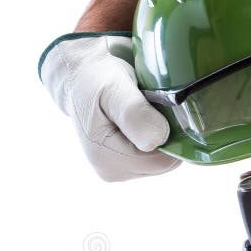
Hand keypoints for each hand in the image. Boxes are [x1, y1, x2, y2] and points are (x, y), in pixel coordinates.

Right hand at [40, 34, 180, 181]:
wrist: (80, 81)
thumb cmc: (96, 80)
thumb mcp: (113, 87)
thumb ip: (134, 112)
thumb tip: (158, 138)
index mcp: (107, 157)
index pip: (160, 161)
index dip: (170, 134)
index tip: (159, 106)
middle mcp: (111, 171)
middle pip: (162, 163)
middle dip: (165, 135)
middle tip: (150, 106)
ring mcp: (117, 171)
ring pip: (160, 162)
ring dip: (160, 135)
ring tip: (143, 113)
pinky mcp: (123, 166)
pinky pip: (153, 159)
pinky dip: (154, 138)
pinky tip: (140, 122)